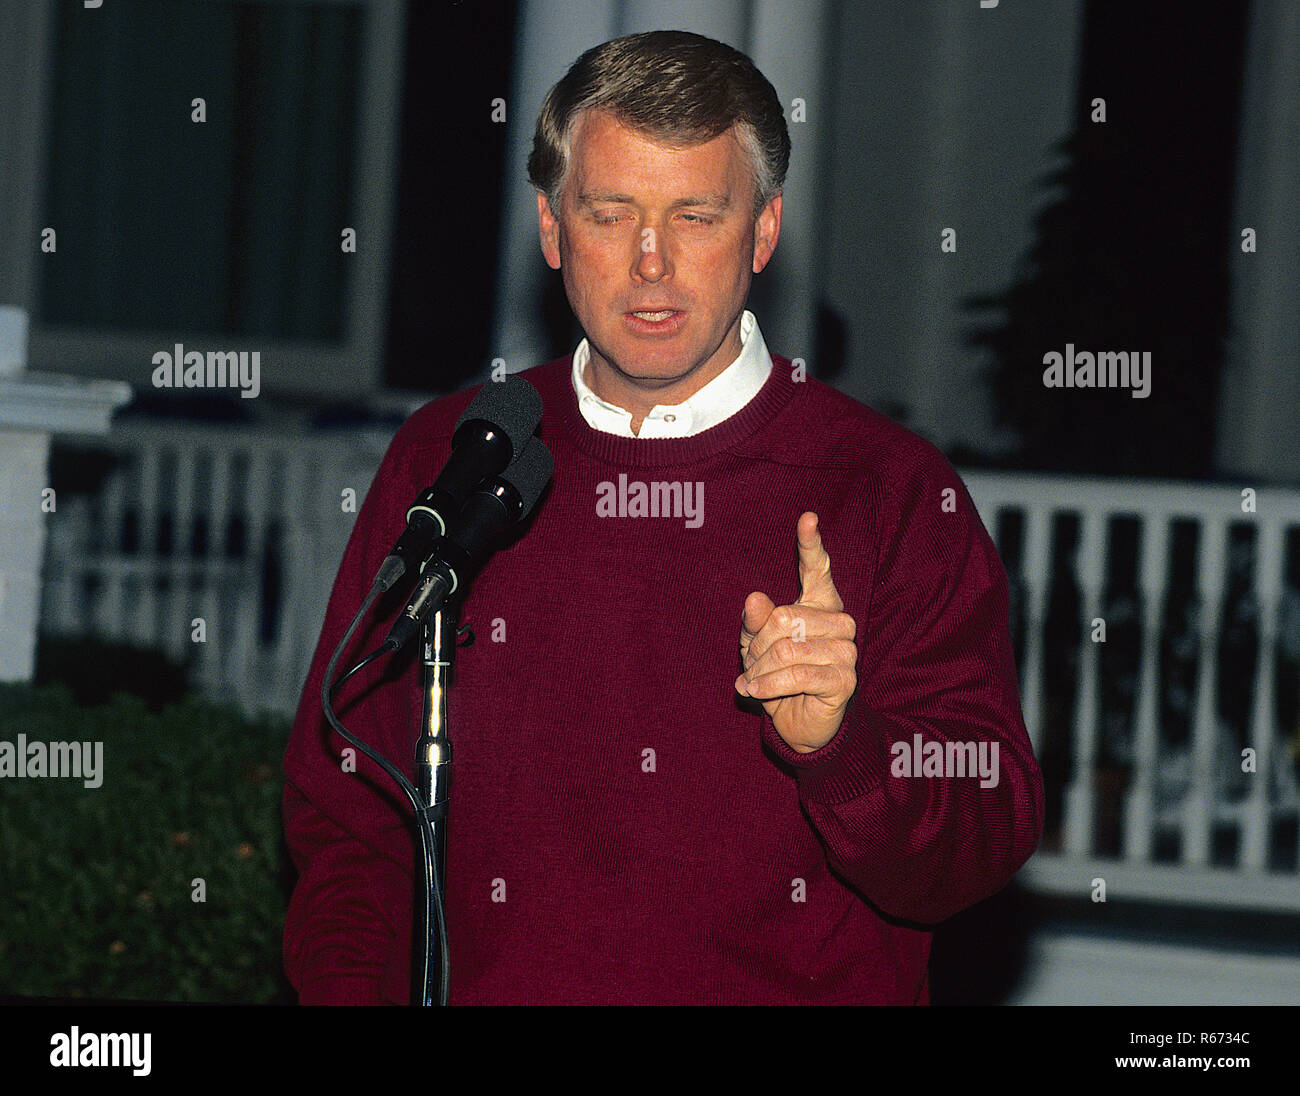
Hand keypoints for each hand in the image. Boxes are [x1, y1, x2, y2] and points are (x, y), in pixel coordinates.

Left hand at [736, 512, 858, 752]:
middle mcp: (838, 622)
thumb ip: (755, 621)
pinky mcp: (845, 679)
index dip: (811, 544)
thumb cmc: (776, 674)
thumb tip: (755, 598)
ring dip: (760, 668)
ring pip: (788, 648)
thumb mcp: (756, 645)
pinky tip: (755, 690)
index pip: (817, 569)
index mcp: (819, 604)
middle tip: (749, 663)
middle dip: (757, 644)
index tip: (807, 518)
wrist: (796, 722)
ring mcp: (846, 650)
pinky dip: (769, 684)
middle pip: (785, 617)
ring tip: (752, 680)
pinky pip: (798, 674)